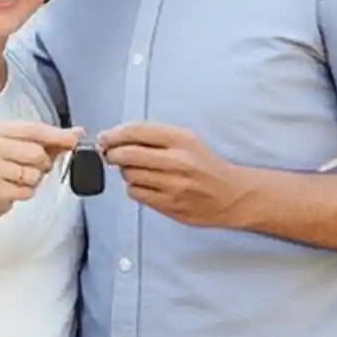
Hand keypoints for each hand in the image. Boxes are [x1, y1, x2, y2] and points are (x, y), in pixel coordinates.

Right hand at [0, 121, 82, 234]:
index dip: (56, 135)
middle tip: (32, 167)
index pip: (34, 129)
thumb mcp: (24, 149)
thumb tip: (77, 133)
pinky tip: (14, 189)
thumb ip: (51, 141)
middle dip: (42, 164)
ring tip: (19, 179)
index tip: (74, 139)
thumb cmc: (5, 169)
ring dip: (34, 180)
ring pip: (33, 174)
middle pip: (36, 152)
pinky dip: (26, 192)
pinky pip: (26, 191)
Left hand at [97, 122, 249, 227]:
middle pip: (127, 155)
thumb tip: (117, 136)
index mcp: (181, 140)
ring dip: (126, 172)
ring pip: (129, 175)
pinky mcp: (169, 205)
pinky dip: (134, 188)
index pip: (136, 132)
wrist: (230, 195)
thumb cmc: (204, 165)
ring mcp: (173, 186)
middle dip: (112, 154)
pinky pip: (136, 194)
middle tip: (110, 154)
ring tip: (136, 170)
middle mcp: (178, 161)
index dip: (114, 134)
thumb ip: (154, 136)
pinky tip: (145, 185)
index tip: (105, 137)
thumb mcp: (186, 140)